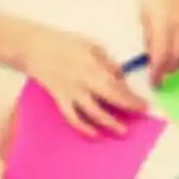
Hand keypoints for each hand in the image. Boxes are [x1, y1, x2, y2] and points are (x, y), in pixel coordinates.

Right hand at [19, 25, 145, 137]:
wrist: (33, 46)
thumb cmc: (65, 44)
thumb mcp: (92, 45)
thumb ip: (108, 63)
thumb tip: (121, 79)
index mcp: (94, 64)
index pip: (119, 83)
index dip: (133, 95)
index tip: (145, 104)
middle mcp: (84, 79)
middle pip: (110, 97)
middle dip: (128, 108)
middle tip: (140, 115)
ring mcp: (71, 91)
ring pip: (92, 111)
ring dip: (109, 123)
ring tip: (122, 131)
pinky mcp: (59, 98)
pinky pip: (71, 116)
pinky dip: (83, 127)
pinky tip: (94, 134)